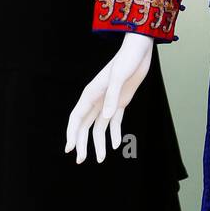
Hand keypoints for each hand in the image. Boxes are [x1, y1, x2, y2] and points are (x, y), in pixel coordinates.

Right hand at [64, 32, 154, 162]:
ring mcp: (109, 101)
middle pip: (85, 125)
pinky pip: (115, 121)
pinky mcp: (121, 101)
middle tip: (81, 160)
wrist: (139, 49)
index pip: (76, 118)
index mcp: (91, 93)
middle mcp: (97, 99)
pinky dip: (114, 133)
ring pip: (99, 126)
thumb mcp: (120, 77)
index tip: (70, 149)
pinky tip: (116, 144)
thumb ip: (112, 96)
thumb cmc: (127, 60)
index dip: (71, 133)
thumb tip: (105, 117)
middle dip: (82, 143)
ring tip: (101, 159)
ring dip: (99, 142)